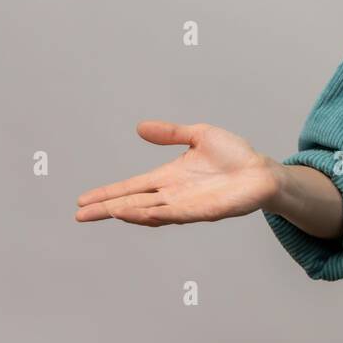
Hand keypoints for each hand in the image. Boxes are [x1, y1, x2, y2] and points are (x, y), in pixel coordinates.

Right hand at [75, 120, 280, 226]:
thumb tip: (140, 127)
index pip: (131, 187)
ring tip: (106, 211)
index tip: (83, 199)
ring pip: (149, 212)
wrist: (263, 172)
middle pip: (132, 203)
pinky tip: (136, 213)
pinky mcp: (202, 211)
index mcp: (168, 178)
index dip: (107, 193)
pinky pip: (173, 215)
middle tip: (79, 214)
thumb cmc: (235, 156)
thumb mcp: (199, 135)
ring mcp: (186, 205)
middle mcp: (172, 195)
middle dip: (106, 209)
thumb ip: (170, 133)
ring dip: (127, 212)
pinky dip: (152, 215)